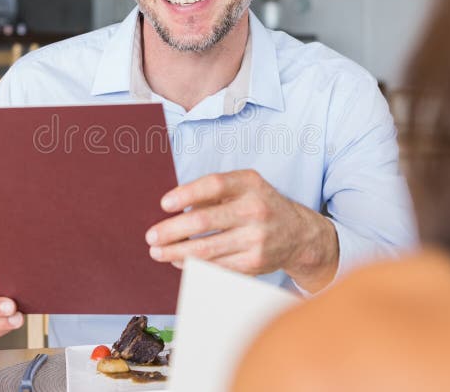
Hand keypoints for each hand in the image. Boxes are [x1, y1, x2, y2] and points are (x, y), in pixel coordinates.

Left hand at [146, 170, 338, 291]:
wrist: (298, 234)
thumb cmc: (260, 205)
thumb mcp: (244, 187)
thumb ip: (212, 193)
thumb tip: (173, 208)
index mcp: (250, 183)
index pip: (214, 185)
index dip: (186, 194)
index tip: (164, 204)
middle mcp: (255, 209)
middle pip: (204, 221)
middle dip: (171, 231)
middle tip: (151, 236)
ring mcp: (256, 238)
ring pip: (206, 249)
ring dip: (176, 252)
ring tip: (157, 252)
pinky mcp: (254, 263)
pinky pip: (216, 266)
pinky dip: (192, 265)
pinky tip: (178, 260)